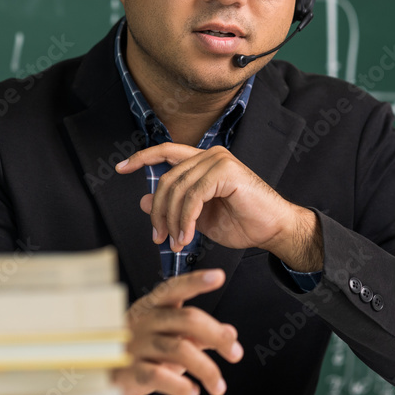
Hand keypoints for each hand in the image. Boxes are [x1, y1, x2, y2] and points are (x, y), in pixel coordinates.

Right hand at [112, 269, 242, 394]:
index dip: (196, 281)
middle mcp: (144, 321)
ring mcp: (135, 345)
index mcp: (153, 307)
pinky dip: (179, 385)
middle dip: (217, 336)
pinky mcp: (128, 371)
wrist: (103, 377)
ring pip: (178, 350)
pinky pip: (158, 375)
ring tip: (218, 385)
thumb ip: (198, 334)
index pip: (175, 288)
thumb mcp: (170, 338)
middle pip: (186, 319)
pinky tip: (193, 391)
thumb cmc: (139, 352)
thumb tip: (230, 333)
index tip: (218, 276)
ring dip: (206, 369)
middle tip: (235, 354)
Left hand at [116, 143, 321, 271]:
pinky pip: (193, 196)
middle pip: (167, 179)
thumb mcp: (199, 218)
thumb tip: (145, 201)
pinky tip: (188, 237)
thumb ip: (175, 207)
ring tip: (176, 243)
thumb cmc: (242, 222)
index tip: (121, 168)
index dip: (142, 158)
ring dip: (173, 221)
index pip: (166, 152)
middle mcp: (210, 155)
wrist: (273, 229)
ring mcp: (218, 160)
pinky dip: (186, 220)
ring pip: (178, 190)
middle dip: (158, 212)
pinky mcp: (226, 172)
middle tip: (159, 238)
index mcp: (203, 161)